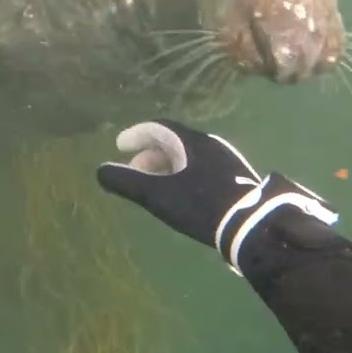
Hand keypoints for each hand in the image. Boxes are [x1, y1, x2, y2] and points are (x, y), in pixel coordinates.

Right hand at [97, 118, 338, 274]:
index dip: (136, 134)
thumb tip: (100, 171)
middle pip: (174, 141)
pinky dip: (182, 175)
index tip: (119, 146)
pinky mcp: (235, 179)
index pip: (159, 127)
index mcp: (192, 142)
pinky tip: (180, 195)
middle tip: (134, 169)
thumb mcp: (158, 195)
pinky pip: (201, 168)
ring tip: (153, 185)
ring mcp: (226, 161)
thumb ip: (127, 183)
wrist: (250, 224)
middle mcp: (210, 144)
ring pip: (188, 156)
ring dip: (166, 166)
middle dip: (149, 153)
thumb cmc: (200, 205)